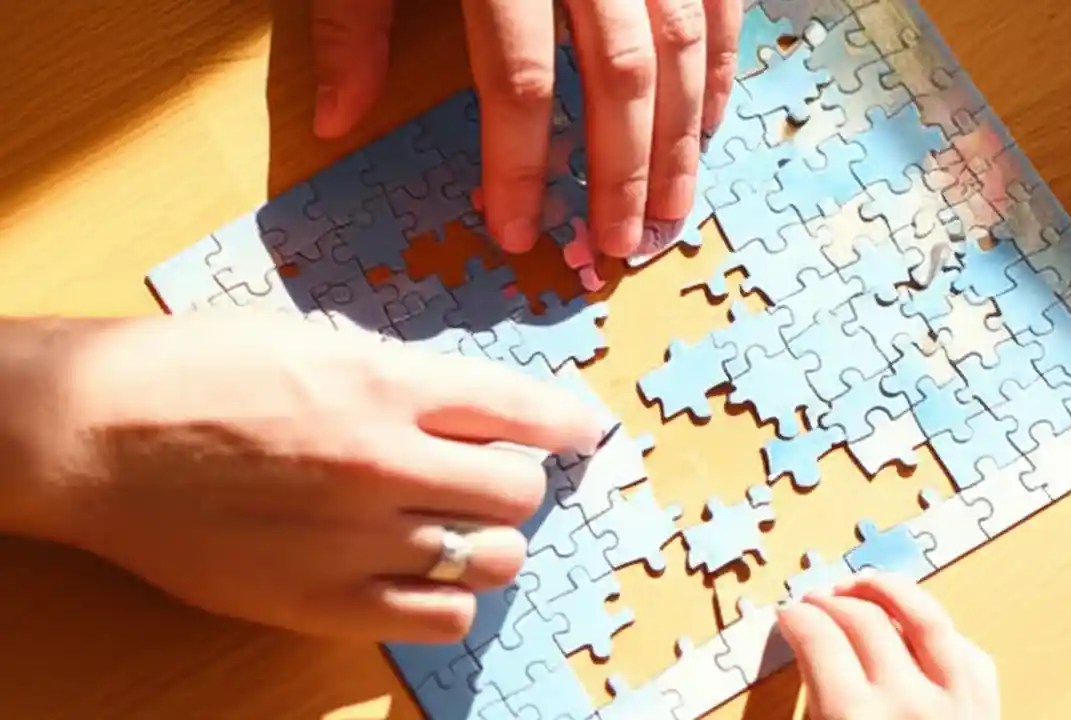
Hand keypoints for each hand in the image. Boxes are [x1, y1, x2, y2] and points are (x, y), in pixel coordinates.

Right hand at [8, 312, 602, 641]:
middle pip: (518, 491)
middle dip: (515, 483)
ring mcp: (358, 540)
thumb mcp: (309, 340)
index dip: (567, 423)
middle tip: (488, 479)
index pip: (522, 408)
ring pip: (493, 557)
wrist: (92, 435)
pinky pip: (442, 616)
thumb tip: (466, 406)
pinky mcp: (323, 602)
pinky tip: (423, 576)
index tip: (583, 432)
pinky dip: (449, 596)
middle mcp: (385, 461)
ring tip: (457, 529)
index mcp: (384, 382)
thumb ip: (396, 376)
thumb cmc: (191, 370)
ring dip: (489, 541)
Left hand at [310, 0, 742, 257]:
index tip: (514, 230)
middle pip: (619, 79)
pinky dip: (719, 71)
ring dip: (681, 143)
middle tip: (618, 251)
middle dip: (621, 175)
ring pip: (682, 50)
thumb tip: (336, 122)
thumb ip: (352, 20)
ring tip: (671, 217)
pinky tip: (709, 128)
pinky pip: (720, 7)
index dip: (517, 163)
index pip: (516, 79)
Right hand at [778, 572, 1000, 719]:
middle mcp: (909, 704)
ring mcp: (958, 704)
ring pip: (925, 617)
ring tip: (863, 584)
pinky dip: (940, 633)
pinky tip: (916, 630)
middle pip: (862, 620)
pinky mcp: (989, 712)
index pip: (819, 638)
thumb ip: (816, 700)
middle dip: (830, 601)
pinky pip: (968, 652)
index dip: (797, 618)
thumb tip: (804, 650)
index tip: (788, 615)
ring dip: (890, 591)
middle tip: (813, 601)